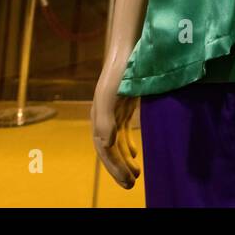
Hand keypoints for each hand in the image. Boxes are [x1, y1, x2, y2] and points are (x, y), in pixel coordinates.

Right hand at [91, 61, 140, 189]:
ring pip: (117, 143)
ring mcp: (114, 112)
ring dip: (125, 160)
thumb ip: (106, 119)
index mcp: (98, 118)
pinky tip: (136, 154)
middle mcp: (103, 118)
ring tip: (136, 175)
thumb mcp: (111, 95)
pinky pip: (123, 132)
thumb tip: (107, 144)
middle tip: (132, 185)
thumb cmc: (119, 71)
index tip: (128, 181)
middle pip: (110, 150)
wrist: (128, 49)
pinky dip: (128, 145)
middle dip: (119, 168)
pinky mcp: (124, 106)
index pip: (104, 150)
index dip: (114, 167)